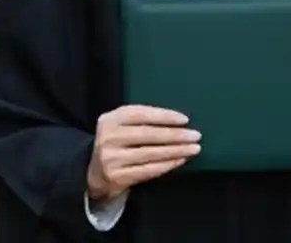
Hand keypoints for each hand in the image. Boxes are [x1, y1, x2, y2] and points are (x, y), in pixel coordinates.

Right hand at [86, 105, 200, 200]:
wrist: (94, 173)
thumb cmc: (116, 144)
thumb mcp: (120, 126)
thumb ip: (142, 120)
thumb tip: (178, 122)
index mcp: (111, 119)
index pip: (142, 114)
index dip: (165, 116)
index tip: (185, 120)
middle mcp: (109, 137)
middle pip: (148, 134)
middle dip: (176, 135)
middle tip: (196, 135)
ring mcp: (112, 158)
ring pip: (151, 153)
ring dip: (176, 151)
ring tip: (193, 148)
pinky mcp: (117, 177)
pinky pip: (148, 170)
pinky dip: (167, 165)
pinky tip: (180, 160)